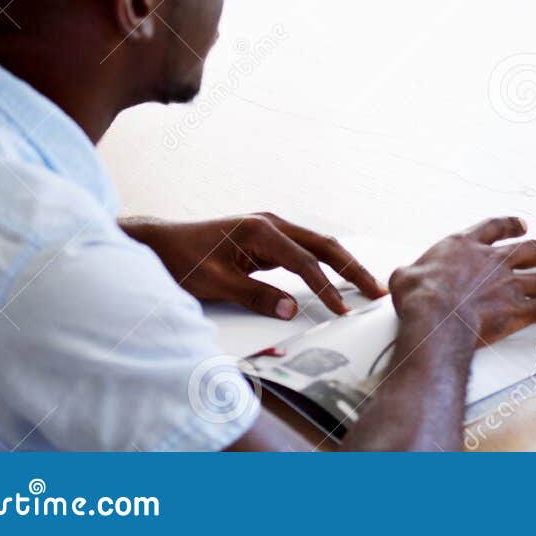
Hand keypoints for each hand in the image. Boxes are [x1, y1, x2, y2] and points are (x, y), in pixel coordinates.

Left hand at [121, 213, 385, 317]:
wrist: (158, 244)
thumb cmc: (180, 261)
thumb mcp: (214, 283)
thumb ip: (255, 295)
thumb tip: (291, 311)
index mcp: (261, 231)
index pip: (305, 262)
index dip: (326, 288)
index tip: (342, 310)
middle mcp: (272, 224)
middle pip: (324, 245)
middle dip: (353, 268)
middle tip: (377, 290)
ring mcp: (271, 230)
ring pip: (318, 246)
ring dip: (343, 265)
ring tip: (367, 286)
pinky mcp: (267, 240)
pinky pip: (305, 252)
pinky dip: (325, 265)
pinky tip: (337, 279)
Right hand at [389, 217, 535, 345]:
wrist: (436, 316)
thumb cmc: (418, 298)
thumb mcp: (404, 277)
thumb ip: (408, 273)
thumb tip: (400, 278)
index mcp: (464, 246)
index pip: (492, 228)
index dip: (509, 225)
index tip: (522, 224)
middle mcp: (493, 261)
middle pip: (533, 250)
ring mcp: (508, 284)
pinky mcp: (518, 308)